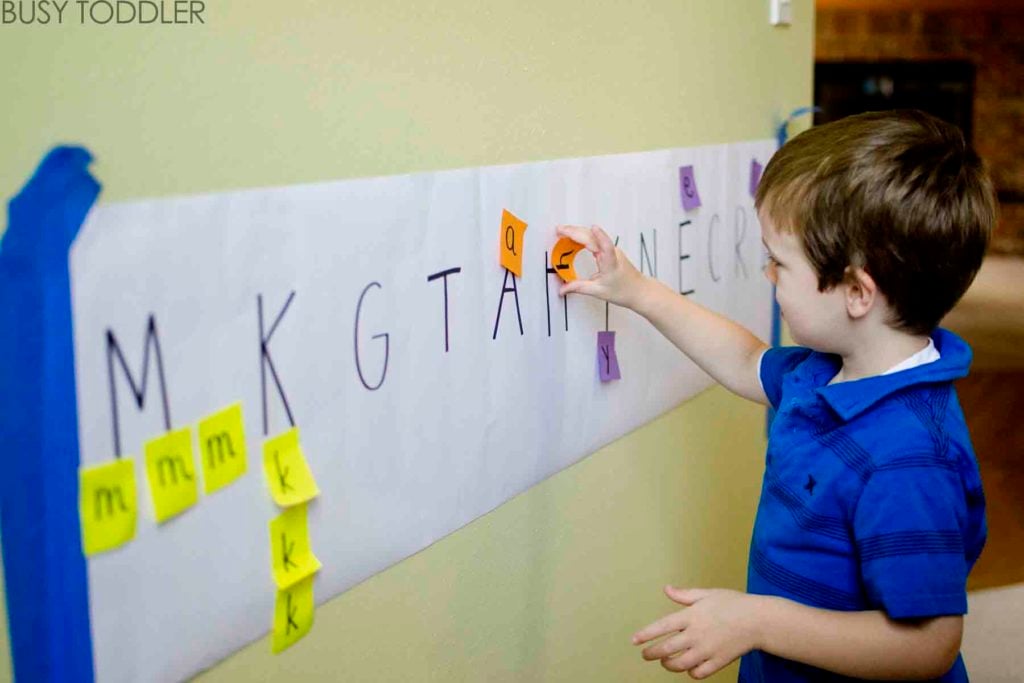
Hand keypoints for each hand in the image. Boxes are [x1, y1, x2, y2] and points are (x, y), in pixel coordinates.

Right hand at [555, 224, 645, 308]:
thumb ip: (579, 288)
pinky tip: (574, 238)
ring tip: (562, 232)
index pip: (606, 246)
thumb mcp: (598, 291)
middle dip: (575, 231)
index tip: (593, 228)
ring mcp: (611, 250)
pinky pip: (595, 240)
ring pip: (593, 236)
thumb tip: (563, 288)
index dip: (600, 236)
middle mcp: (612, 253)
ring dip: (577, 232)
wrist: (638, 291)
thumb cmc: (624, 290)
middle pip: (593, 237)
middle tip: (559, 230)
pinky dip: (583, 237)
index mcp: (611, 262)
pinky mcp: (610, 251)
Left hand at [631, 586, 761, 678]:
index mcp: (692, 616)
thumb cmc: (734, 603)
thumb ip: (684, 595)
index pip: (662, 627)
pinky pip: (698, 673)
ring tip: (665, 661)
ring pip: (680, 665)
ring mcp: (707, 650)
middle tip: (646, 654)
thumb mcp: (707, 594)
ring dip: (668, 665)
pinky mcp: (718, 662)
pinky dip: (690, 672)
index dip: (646, 635)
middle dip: (652, 654)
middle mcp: (697, 634)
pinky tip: (688, 667)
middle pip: (666, 649)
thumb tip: (666, 589)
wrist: (759, 620)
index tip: (634, 640)